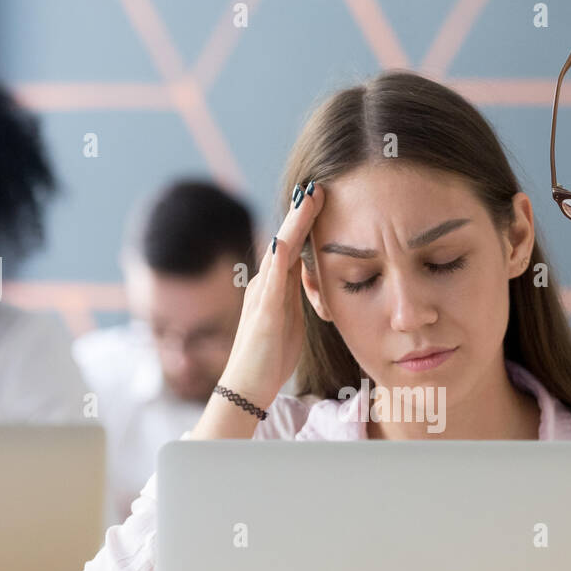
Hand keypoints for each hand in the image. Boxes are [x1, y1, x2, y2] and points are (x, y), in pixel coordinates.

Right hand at [218, 181, 325, 410]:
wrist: (248, 385)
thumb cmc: (271, 357)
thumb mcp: (292, 320)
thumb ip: (299, 297)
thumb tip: (313, 278)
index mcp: (274, 286)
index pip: (293, 247)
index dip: (307, 223)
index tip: (322, 199)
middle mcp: (264, 283)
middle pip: (286, 239)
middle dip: (301, 212)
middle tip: (318, 185)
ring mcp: (262, 294)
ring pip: (280, 249)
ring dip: (295, 222)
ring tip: (310, 196)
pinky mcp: (265, 311)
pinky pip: (273, 278)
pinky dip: (281, 254)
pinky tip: (289, 236)